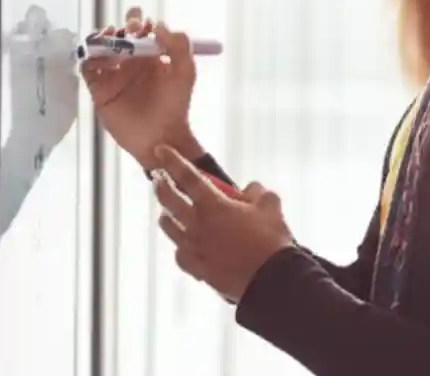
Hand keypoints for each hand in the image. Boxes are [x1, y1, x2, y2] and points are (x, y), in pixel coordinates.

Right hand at [81, 7, 200, 167]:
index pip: (142, 29)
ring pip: (100, 47)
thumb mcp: (185, 73)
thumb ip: (179, 47)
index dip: (139, 21)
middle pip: (119, 34)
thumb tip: (160, 25)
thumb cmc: (175, 105)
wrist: (159, 137)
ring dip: (102, 39)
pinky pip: (87, 68)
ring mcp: (114, 74)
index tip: (142, 26)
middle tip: (126, 31)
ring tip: (111, 42)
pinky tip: (101, 61)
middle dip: (120, 27)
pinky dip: (89, 59)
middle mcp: (131, 61)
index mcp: (151, 55)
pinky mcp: (99, 88)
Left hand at [153, 146, 294, 302]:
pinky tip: (185, 244)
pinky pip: (179, 253)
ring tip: (168, 211)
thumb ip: (258, 191)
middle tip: (158, 178)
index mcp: (214, 205)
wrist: (268, 279)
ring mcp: (193, 248)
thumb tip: (251, 187)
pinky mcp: (197, 268)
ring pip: (168, 227)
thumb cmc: (270, 239)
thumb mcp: (271, 206)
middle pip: (169, 201)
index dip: (173, 161)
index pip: (188, 176)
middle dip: (161, 185)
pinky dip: (180, 245)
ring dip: (166, 215)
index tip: (160, 150)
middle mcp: (197, 225)